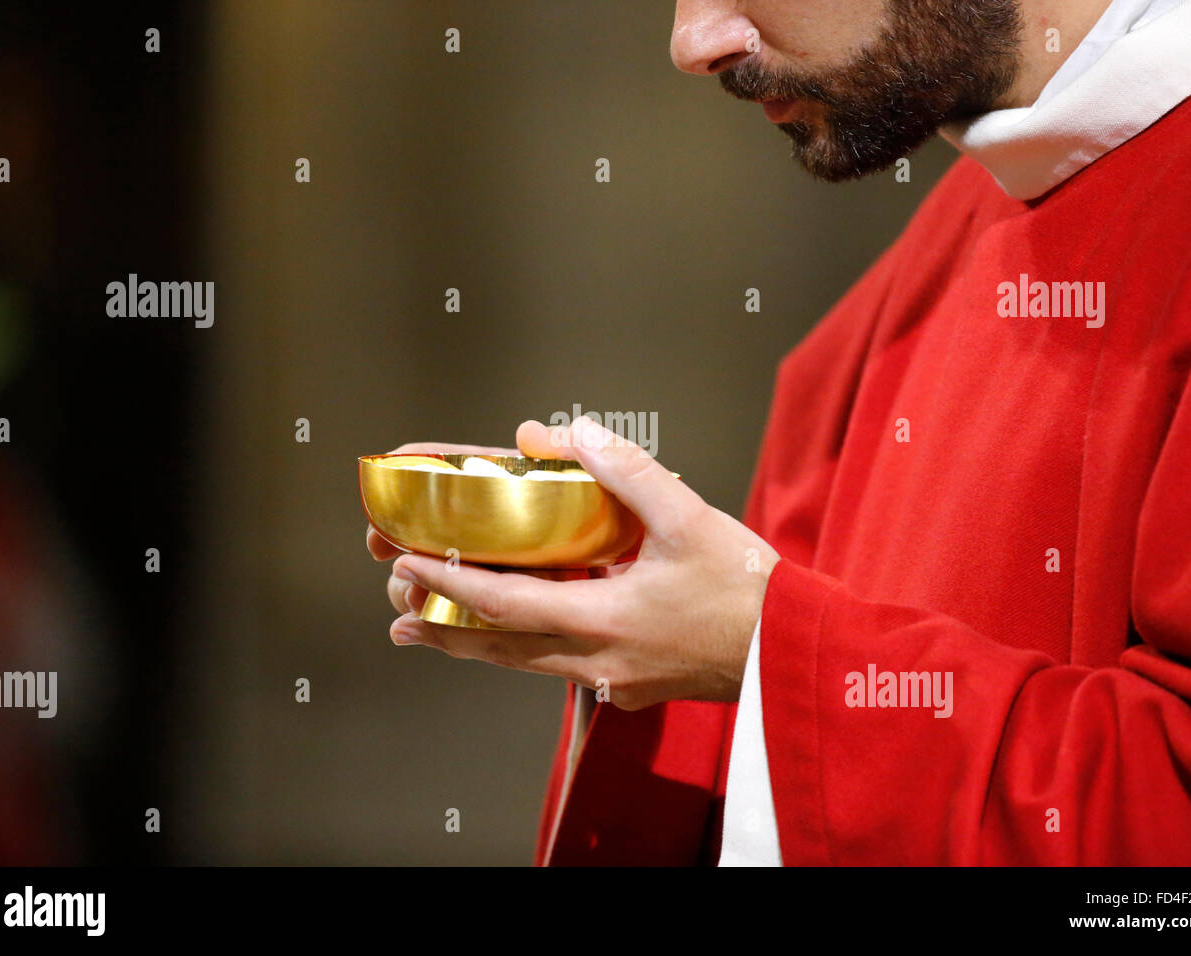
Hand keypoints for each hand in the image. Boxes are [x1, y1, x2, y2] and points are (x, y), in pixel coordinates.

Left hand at [366, 418, 779, 709]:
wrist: (795, 658)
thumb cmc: (749, 591)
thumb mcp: (691, 519)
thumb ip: (628, 472)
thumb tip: (569, 431)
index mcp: (606, 621)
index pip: (504, 605)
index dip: (449, 585)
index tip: (405, 564)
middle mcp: (597, 661)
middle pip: (499, 650)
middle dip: (441, 629)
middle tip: (396, 615)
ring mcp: (613, 680)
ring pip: (523, 666)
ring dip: (472, 647)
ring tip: (426, 634)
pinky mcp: (631, 684)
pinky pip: (557, 668)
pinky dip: (520, 651)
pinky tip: (514, 636)